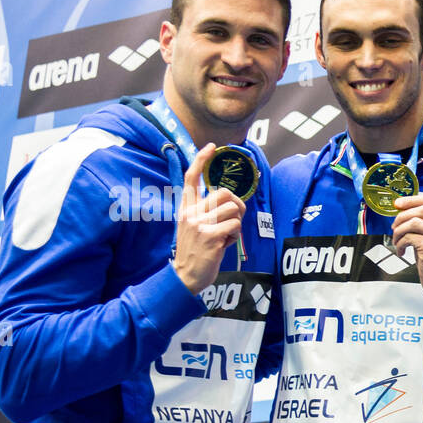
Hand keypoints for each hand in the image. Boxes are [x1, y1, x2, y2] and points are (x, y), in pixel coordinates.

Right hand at [173, 144, 244, 294]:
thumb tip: (231, 203)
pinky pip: (235, 225)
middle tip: (235, 219)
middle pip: (224, 193)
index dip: (201, 160)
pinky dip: (235, 235)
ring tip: (227, 235)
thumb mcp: (194, 228)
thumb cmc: (195, 253)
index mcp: (186, 209)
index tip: (211, 147)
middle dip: (238, 205)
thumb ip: (207, 213)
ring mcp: (199, 223)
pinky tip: (225, 244)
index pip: (191, 178)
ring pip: (233, 208)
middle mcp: (190, 213)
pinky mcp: (210, 235)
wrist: (185, 276)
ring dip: (237, 222)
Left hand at [392, 192, 422, 321]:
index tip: (398, 204)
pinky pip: (409, 237)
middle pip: (421, 209)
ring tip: (397, 241)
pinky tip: (401, 251)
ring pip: (413, 222)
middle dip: (402, 216)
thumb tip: (402, 207)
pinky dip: (400, 243)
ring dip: (399, 231)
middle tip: (394, 227)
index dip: (413, 199)